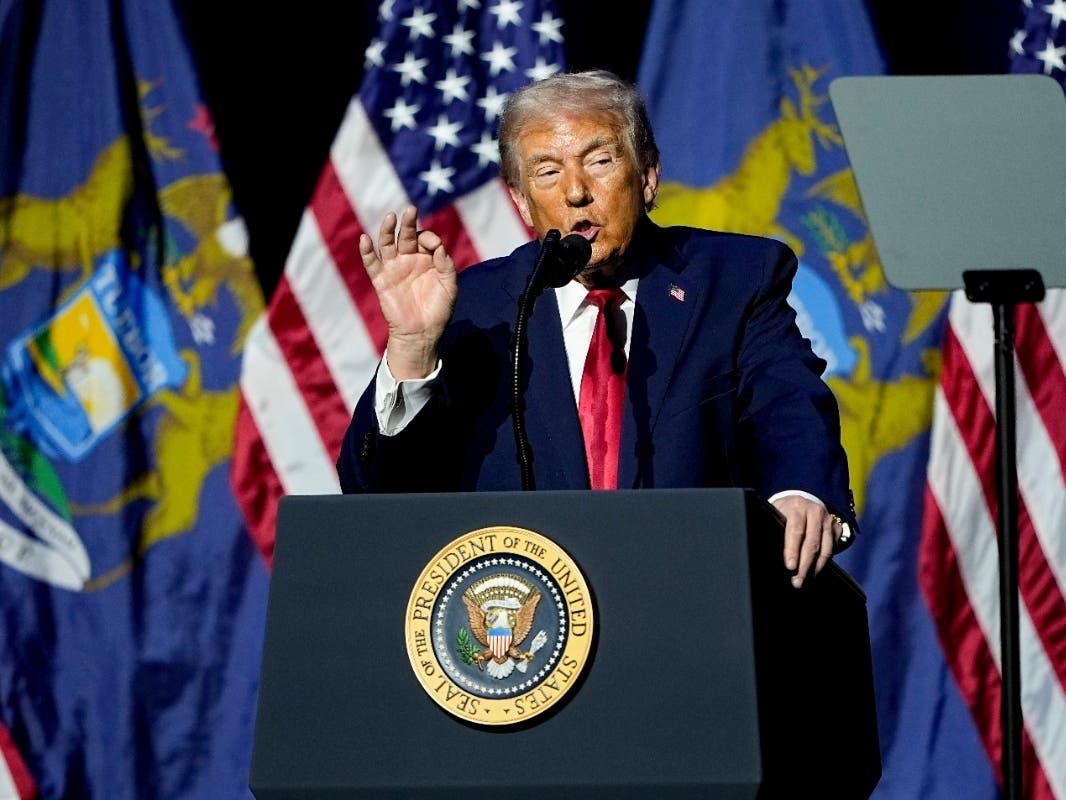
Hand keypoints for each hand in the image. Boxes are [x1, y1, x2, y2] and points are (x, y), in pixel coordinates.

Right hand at [360, 205, 457, 378]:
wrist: (422, 334)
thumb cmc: (438, 311)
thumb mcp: (450, 288)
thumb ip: (447, 266)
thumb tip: (439, 248)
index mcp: (427, 259)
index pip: (426, 239)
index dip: (430, 238)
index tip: (435, 247)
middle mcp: (409, 259)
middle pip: (407, 235)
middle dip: (409, 223)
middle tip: (410, 210)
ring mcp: (394, 268)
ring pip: (388, 244)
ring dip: (388, 230)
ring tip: (391, 217)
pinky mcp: (381, 280)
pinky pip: (371, 263)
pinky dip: (366, 251)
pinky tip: (365, 239)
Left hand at [772, 495, 842, 588]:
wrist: (801, 501)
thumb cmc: (783, 511)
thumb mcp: (775, 513)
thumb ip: (774, 527)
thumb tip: (764, 550)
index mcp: (796, 507)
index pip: (795, 531)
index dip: (792, 550)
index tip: (790, 567)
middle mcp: (815, 512)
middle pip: (812, 543)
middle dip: (804, 565)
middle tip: (797, 582)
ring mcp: (828, 520)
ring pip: (825, 549)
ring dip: (816, 568)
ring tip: (806, 580)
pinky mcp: (836, 527)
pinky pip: (832, 549)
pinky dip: (824, 562)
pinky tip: (815, 572)